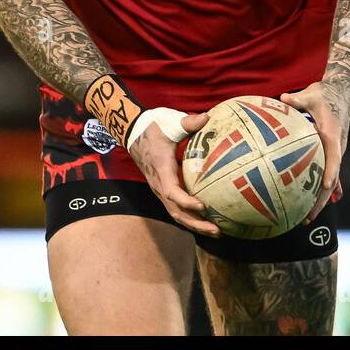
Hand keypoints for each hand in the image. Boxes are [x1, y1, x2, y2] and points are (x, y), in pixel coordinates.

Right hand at [128, 112, 219, 236]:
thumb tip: (207, 118)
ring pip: (175, 213)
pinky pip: (175, 208)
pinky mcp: (163, 189)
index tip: (204, 206)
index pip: (172, 191)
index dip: (186, 201)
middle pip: (175, 211)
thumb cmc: (153, 126)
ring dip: (194, 224)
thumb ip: (188, 122)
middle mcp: (159, 183)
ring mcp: (159, 188)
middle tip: (217, 230)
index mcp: (161, 168)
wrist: (133, 131)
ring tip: (216, 231)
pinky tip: (206, 220)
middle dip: (195, 223)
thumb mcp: (169, 122)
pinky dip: (190, 217)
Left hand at [281, 82, 349, 224]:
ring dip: (320, 200)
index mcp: (332, 135)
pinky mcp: (331, 152)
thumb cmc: (324, 94)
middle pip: (332, 178)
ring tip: (307, 219)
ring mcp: (335, 152)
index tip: (325, 188)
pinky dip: (325, 190)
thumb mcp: (311, 94)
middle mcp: (337, 147)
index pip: (334, 157)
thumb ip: (298, 99)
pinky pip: (328, 174)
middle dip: (321, 200)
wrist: (341, 92)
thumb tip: (282, 99)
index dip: (331, 173)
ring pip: (330, 180)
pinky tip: (320, 205)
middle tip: (307, 218)